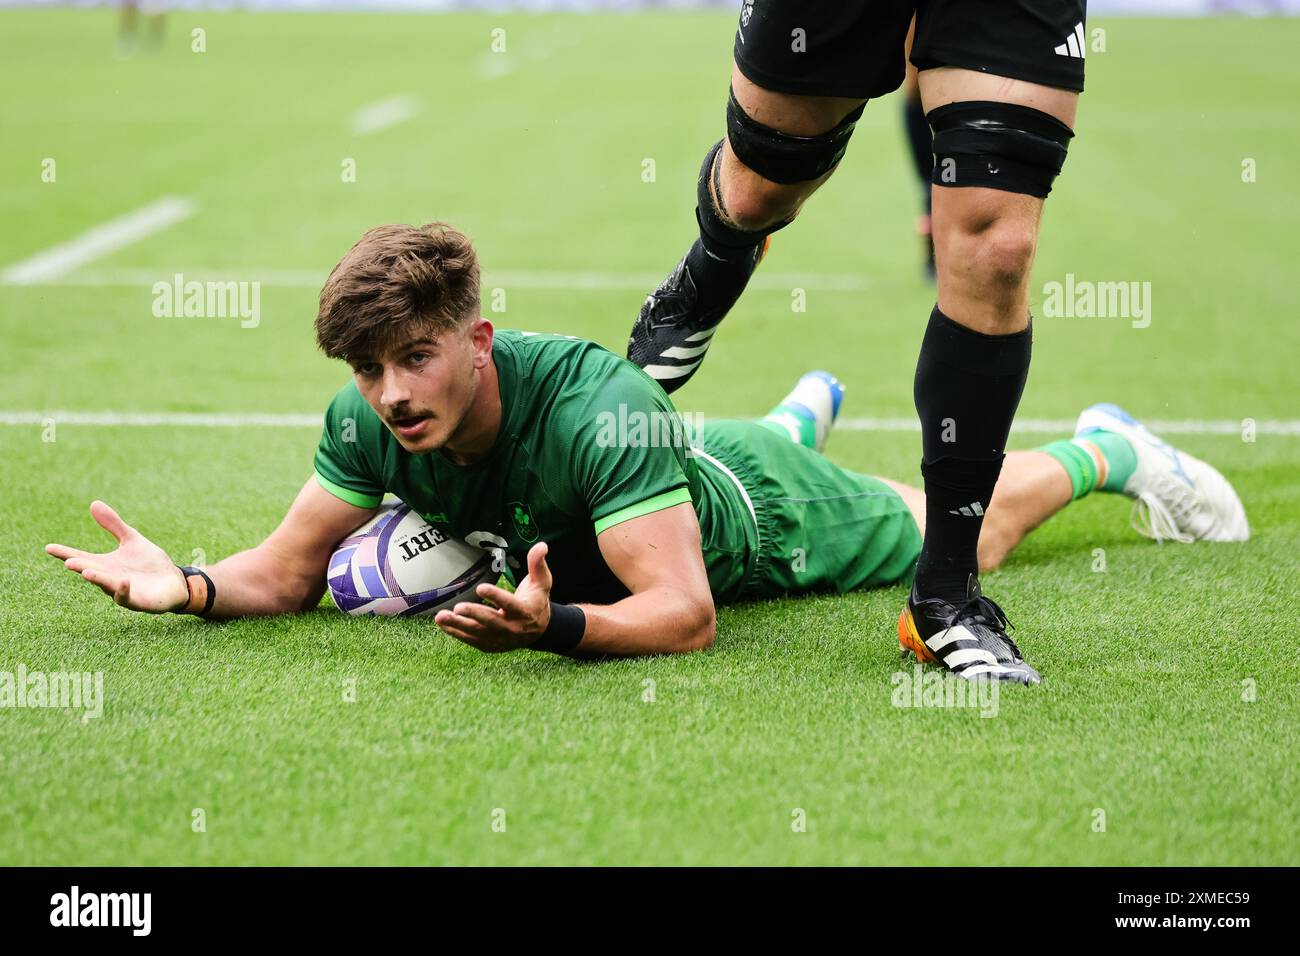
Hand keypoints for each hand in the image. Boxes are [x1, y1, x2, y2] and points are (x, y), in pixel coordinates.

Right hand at [45, 501, 188, 612]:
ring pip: (106, 585)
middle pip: (91, 572)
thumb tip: (93, 503)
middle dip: (81, 567)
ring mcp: (121, 591)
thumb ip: (114, 525)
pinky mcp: (137, 601)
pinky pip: (126, 598)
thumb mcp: (132, 540)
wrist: (174, 581)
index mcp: (105, 565)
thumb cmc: (150, 563)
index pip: (81, 557)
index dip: (65, 553)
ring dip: (97, 579)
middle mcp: (109, 579)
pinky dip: (123, 590)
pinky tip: (123, 581)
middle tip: (68, 561)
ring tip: (86, 571)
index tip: (49, 547)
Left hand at [435, 541, 553, 652]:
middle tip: (458, 607)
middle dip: (474, 614)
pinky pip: (471, 640)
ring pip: (477, 633)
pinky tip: (443, 623)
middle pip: (492, 622)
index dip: (496, 597)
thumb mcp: (542, 582)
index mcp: (525, 611)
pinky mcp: (490, 645)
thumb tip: (541, 545)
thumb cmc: (536, 601)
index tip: (481, 587)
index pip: (510, 604)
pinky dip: (456, 632)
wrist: (540, 630)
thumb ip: (538, 564)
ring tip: (441, 616)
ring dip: (458, 625)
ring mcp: (501, 639)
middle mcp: (513, 628)